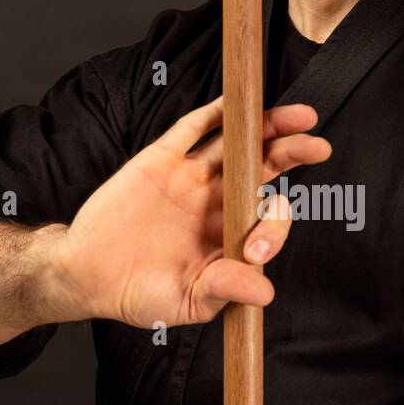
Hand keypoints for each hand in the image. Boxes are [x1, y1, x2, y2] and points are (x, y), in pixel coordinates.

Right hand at [45, 97, 330, 329]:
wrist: (85, 274)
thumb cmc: (140, 292)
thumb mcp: (187, 300)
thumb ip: (225, 290)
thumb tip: (264, 292)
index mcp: (229, 235)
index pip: (266, 218)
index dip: (273, 225)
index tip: (256, 248)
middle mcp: (217, 202)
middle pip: (263, 169)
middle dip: (292, 156)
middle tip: (318, 147)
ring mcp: (190, 178)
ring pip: (236, 144)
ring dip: (267, 128)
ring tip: (300, 118)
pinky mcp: (160, 160)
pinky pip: (191, 130)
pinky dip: (214, 114)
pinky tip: (238, 104)